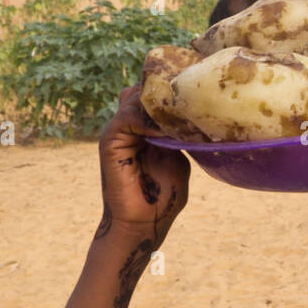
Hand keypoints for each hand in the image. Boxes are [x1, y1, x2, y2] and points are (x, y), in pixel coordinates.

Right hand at [94, 87, 189, 246]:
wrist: (146, 221)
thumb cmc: (164, 193)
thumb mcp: (177, 154)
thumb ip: (177, 132)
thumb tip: (190, 109)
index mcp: (147, 126)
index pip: (156, 94)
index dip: (174, 88)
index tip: (198, 86)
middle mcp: (131, 124)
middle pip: (145, 90)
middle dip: (167, 90)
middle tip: (192, 94)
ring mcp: (119, 131)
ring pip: (136, 98)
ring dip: (159, 105)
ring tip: (180, 114)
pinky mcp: (109, 141)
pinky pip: (126, 117)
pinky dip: (146, 120)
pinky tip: (164, 131)